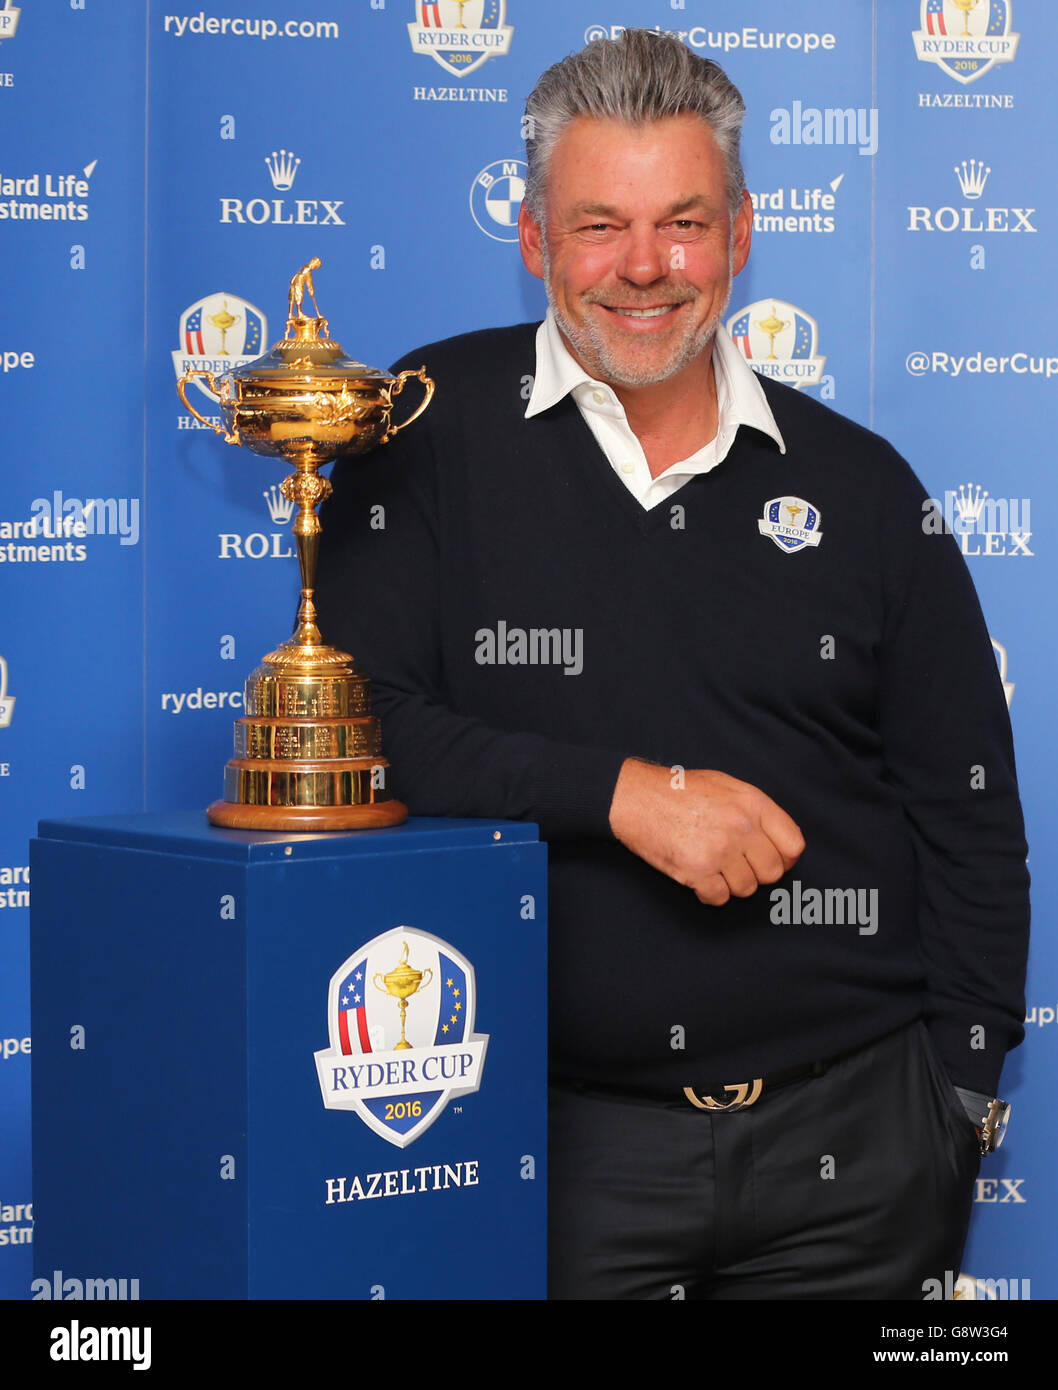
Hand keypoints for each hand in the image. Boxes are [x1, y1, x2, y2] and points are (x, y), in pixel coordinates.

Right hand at [608, 759, 804, 905]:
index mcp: (752, 803)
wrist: (636, 798)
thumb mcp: (725, 785)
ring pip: (746, 889)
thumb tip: (777, 840)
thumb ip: (755, 810)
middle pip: (772, 872)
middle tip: (735, 864)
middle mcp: (741, 827)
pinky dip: (709, 893)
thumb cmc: (678, 791)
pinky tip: (699, 877)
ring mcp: (719, 850)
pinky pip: (719, 898)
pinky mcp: (697, 871)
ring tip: (713, 866)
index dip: (784, 858)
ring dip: (731, 883)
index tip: (771, 860)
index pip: (793, 845)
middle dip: (755, 873)